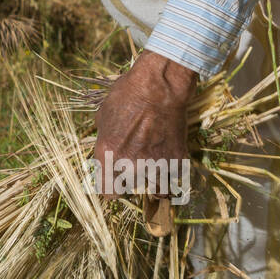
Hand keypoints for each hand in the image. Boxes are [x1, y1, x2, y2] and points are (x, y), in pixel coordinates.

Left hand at [91, 51, 195, 200]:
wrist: (160, 87)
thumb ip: (104, 141)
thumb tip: (106, 152)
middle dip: (130, 178)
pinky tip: (168, 151)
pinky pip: (173, 175)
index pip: (107, 191)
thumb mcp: (102, 117)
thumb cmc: (127, 95)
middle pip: (129, 187)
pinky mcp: (177, 161)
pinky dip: (172, 167)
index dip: (110, 188)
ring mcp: (155, 165)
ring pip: (154, 186)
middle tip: (136, 160)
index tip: (115, 183)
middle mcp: (130, 165)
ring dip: (153, 175)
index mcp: (108, 155)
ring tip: (153, 155)